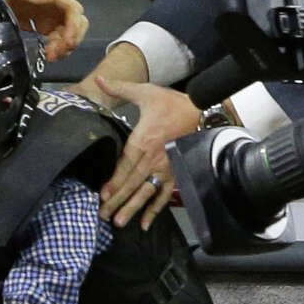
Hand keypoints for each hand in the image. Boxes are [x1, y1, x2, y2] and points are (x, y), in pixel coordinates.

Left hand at [0, 0, 87, 60]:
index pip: (73, 9)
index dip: (74, 25)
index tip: (68, 40)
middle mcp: (56, 4)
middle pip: (77, 22)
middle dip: (73, 38)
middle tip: (59, 51)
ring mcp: (51, 16)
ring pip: (69, 33)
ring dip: (65, 46)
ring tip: (51, 56)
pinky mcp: (44, 26)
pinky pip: (58, 39)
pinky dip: (57, 48)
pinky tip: (48, 55)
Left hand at [93, 77, 199, 229]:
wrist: (204, 111)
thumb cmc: (173, 103)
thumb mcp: (145, 92)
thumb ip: (120, 88)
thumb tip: (99, 79)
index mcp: (143, 141)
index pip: (125, 166)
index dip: (114, 182)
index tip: (103, 196)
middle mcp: (153, 159)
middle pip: (132, 183)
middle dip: (117, 201)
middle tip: (102, 216)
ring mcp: (166, 169)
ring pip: (146, 192)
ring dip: (132, 208)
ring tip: (119, 222)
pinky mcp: (176, 173)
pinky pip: (164, 195)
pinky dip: (155, 210)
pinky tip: (146, 224)